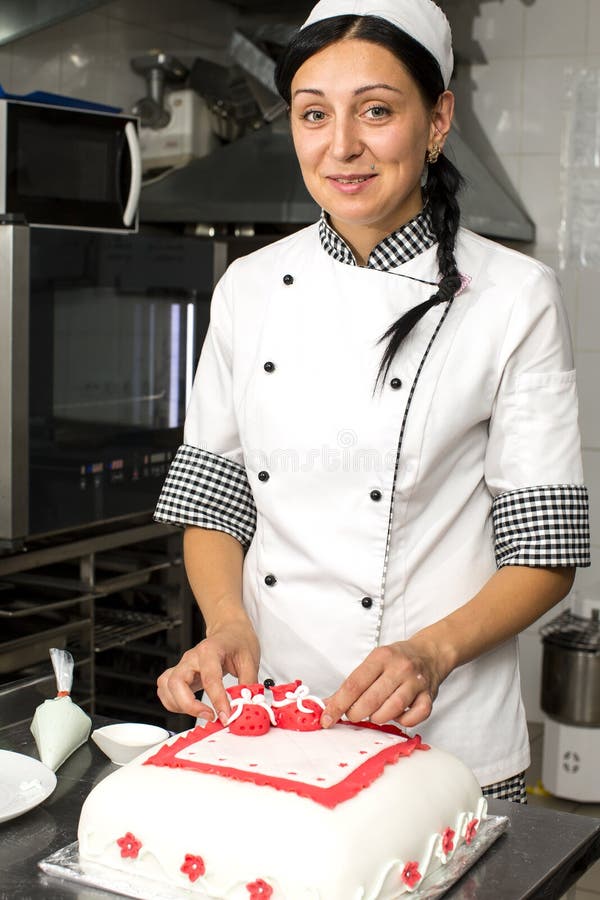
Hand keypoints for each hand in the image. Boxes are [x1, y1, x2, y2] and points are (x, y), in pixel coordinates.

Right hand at [157, 617, 259, 720]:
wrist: (231, 631)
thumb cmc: (238, 642)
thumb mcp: (250, 661)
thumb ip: (248, 685)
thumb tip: (246, 706)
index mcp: (210, 650)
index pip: (209, 678)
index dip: (217, 700)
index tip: (226, 715)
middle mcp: (192, 657)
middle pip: (176, 682)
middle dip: (189, 705)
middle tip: (210, 716)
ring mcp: (183, 665)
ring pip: (166, 686)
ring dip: (179, 705)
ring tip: (200, 712)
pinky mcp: (180, 674)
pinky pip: (165, 690)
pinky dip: (173, 703)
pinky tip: (189, 708)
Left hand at [320, 637, 444, 729]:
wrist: (430, 652)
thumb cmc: (397, 659)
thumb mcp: (373, 662)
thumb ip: (353, 684)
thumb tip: (329, 704)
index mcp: (381, 657)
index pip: (354, 684)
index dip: (338, 704)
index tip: (327, 718)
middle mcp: (399, 668)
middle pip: (372, 699)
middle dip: (356, 713)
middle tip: (353, 715)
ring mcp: (416, 682)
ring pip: (392, 708)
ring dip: (378, 718)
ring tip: (374, 715)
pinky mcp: (429, 696)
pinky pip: (416, 716)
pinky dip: (403, 721)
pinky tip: (397, 716)